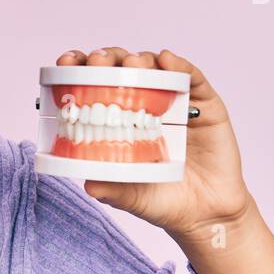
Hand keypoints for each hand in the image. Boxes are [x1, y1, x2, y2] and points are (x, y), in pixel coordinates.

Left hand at [55, 47, 253, 239]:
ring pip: (155, 67)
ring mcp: (175, 102)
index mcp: (119, 121)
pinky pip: (193, 78)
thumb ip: (112, 189)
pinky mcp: (205, 105)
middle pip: (121, 68)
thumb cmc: (162, 201)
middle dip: (107, 59)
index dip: (81, 69)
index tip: (67, 62)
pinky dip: (180, 66)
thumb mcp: (131, 196)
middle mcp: (144, 105)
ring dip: (140, 59)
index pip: (95, 85)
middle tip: (99, 61)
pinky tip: (167, 61)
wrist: (207, 214)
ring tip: (132, 64)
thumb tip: (89, 185)